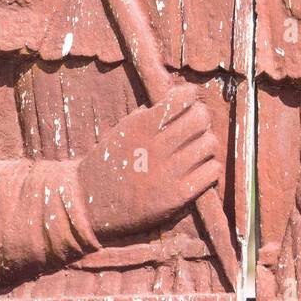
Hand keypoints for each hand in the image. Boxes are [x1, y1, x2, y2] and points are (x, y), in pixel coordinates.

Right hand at [79, 84, 219, 243]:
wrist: (89, 204)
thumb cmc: (108, 164)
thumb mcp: (120, 132)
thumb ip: (145, 117)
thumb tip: (172, 101)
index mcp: (141, 127)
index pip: (181, 98)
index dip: (189, 96)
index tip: (188, 100)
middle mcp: (156, 147)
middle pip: (200, 119)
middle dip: (202, 118)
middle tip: (197, 125)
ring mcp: (168, 173)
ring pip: (209, 145)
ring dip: (207, 144)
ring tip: (198, 149)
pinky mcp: (177, 197)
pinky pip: (211, 173)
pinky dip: (210, 168)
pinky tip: (200, 170)